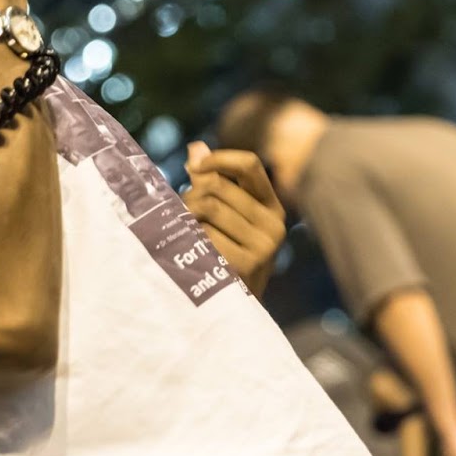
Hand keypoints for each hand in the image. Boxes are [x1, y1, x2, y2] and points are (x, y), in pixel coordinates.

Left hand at [183, 142, 285, 296]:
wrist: (232, 308)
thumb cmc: (224, 254)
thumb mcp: (227, 217)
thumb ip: (214, 182)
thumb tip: (197, 147)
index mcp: (271, 207)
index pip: (249, 164)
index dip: (218, 158)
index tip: (195, 167)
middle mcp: (274, 225)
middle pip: (216, 186)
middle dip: (191, 194)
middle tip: (182, 212)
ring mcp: (262, 247)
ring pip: (206, 207)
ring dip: (185, 216)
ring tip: (184, 232)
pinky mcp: (245, 265)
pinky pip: (202, 234)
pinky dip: (188, 238)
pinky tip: (190, 251)